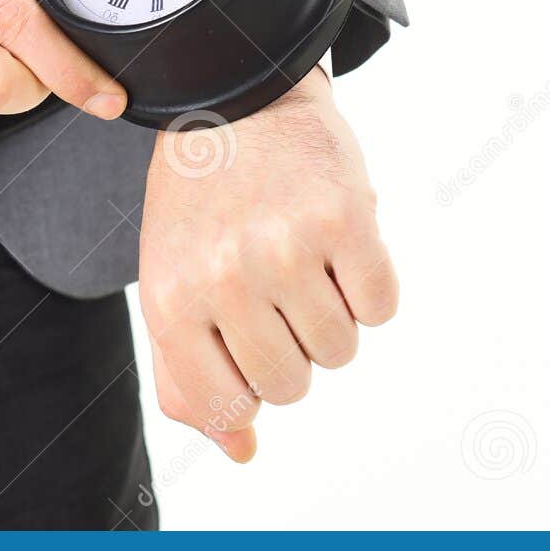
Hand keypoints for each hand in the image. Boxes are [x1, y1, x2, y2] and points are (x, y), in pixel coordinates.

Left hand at [139, 67, 397, 460]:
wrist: (231, 98)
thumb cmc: (197, 203)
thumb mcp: (168, 283)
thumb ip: (189, 376)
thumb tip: (241, 452)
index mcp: (170, 301)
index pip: (229, 407)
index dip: (247, 384)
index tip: (241, 338)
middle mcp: (223, 279)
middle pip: (292, 385)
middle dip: (289, 347)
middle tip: (268, 286)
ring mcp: (284, 249)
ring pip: (340, 350)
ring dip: (329, 314)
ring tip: (297, 258)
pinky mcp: (343, 220)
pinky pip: (381, 306)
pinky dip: (366, 283)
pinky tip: (330, 240)